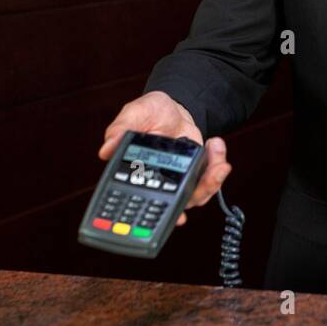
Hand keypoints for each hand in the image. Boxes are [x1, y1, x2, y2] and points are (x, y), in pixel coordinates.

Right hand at [99, 91, 231, 226]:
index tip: (179, 218)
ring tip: (220, 162)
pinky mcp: (195, 172)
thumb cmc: (150, 112)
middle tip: (209, 178)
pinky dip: (217, 170)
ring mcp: (178, 180)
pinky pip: (207, 180)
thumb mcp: (134, 113)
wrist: (173, 107)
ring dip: (212, 183)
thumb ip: (121, 128)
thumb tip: (106, 149)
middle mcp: (158, 182)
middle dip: (196, 195)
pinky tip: (216, 148)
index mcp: (137, 172)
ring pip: (195, 196)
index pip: (144, 200)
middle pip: (176, 203)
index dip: (160, 217)